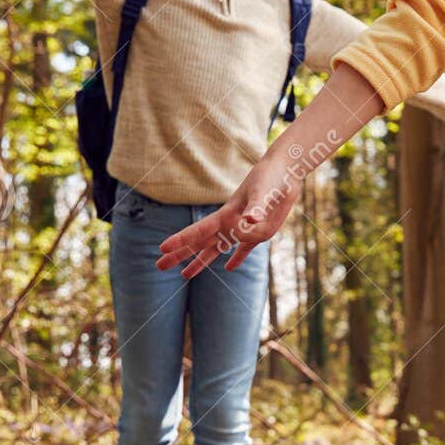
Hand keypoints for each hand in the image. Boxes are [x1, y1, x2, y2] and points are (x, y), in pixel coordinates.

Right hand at [155, 155, 301, 277]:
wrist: (286, 170)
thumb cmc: (272, 177)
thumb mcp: (263, 191)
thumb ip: (256, 207)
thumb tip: (249, 220)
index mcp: (227, 215)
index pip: (199, 231)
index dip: (181, 241)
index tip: (162, 249)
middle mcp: (231, 223)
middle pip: (200, 243)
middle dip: (180, 254)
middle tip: (159, 266)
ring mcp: (244, 227)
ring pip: (216, 249)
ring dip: (201, 261)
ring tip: (184, 275)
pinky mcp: (260, 229)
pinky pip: (245, 249)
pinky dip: (237, 258)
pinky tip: (229, 267)